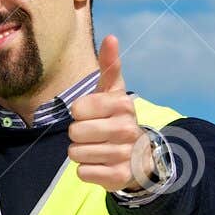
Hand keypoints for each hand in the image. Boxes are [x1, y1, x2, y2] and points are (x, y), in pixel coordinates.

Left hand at [66, 35, 156, 192]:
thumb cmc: (116, 118)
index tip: (93, 114)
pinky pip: (82, 172)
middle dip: (78, 134)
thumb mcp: (113, 92)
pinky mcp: (119, 177)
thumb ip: (110, 66)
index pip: (77, 108)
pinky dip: (86, 170)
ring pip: (75, 153)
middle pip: (74, 132)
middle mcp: (128, 129)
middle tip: (95, 134)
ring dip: (81, 152)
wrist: (139, 157)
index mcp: (123, 105)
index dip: (79, 113)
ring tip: (99, 149)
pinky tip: (101, 165)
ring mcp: (124, 155)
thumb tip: (111, 37)